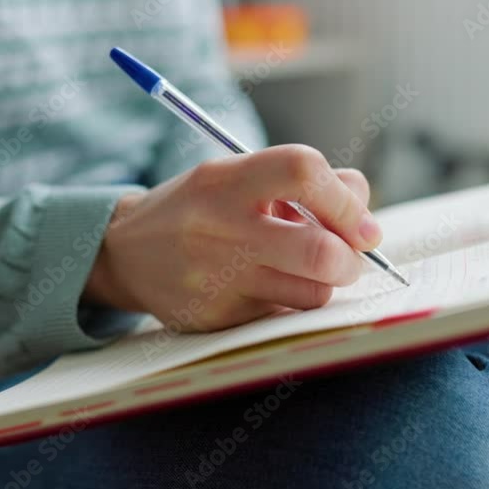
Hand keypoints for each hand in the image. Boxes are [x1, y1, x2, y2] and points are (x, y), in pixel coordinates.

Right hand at [84, 145, 380, 330]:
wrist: (125, 253)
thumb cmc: (200, 209)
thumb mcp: (237, 176)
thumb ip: (301, 181)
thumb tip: (362, 205)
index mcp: (226, 180)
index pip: (303, 171)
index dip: (346, 199)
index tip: (361, 222)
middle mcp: (218, 227)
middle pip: (320, 250)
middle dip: (352, 258)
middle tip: (349, 257)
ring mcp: (216, 278)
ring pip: (311, 293)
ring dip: (326, 283)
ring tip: (306, 270)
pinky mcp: (216, 318)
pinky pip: (284, 316)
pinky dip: (292, 302)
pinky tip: (271, 287)